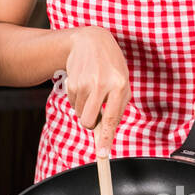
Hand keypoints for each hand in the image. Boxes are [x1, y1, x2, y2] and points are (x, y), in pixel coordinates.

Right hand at [62, 26, 130, 153]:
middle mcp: (102, 84)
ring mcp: (85, 83)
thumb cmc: (111, 65)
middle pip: (88, 121)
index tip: (102, 154)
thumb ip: (117, 107)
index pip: (112, 118)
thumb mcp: (122, 81)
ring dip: (85, 107)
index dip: (105, 138)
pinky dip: (78, 99)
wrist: (90, 40)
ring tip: (92, 89)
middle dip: (90, 123)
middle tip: (95, 113)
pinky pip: (73, 104)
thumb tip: (107, 133)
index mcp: (120, 84)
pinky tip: (84, 83)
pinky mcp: (73, 82)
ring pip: (80, 113)